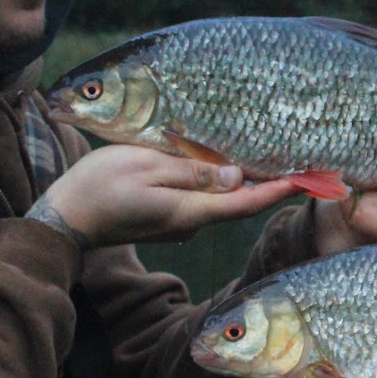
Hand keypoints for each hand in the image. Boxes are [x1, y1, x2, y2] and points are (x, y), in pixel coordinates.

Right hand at [44, 144, 299, 247]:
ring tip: (281, 157)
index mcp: (190, 211)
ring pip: (225, 197)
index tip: (310, 178)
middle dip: (274, 183)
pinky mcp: (169, 212)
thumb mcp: (147, 168)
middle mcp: (192, 220)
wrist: (66, 216)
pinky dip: (226, 180)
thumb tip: (235, 177)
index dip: (281, 189)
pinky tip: (234, 163)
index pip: (247, 201)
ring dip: (251, 179)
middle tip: (308, 164)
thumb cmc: (101, 186)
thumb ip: (192, 173)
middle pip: (242, 201)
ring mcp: (180, 219)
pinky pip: (206, 196)